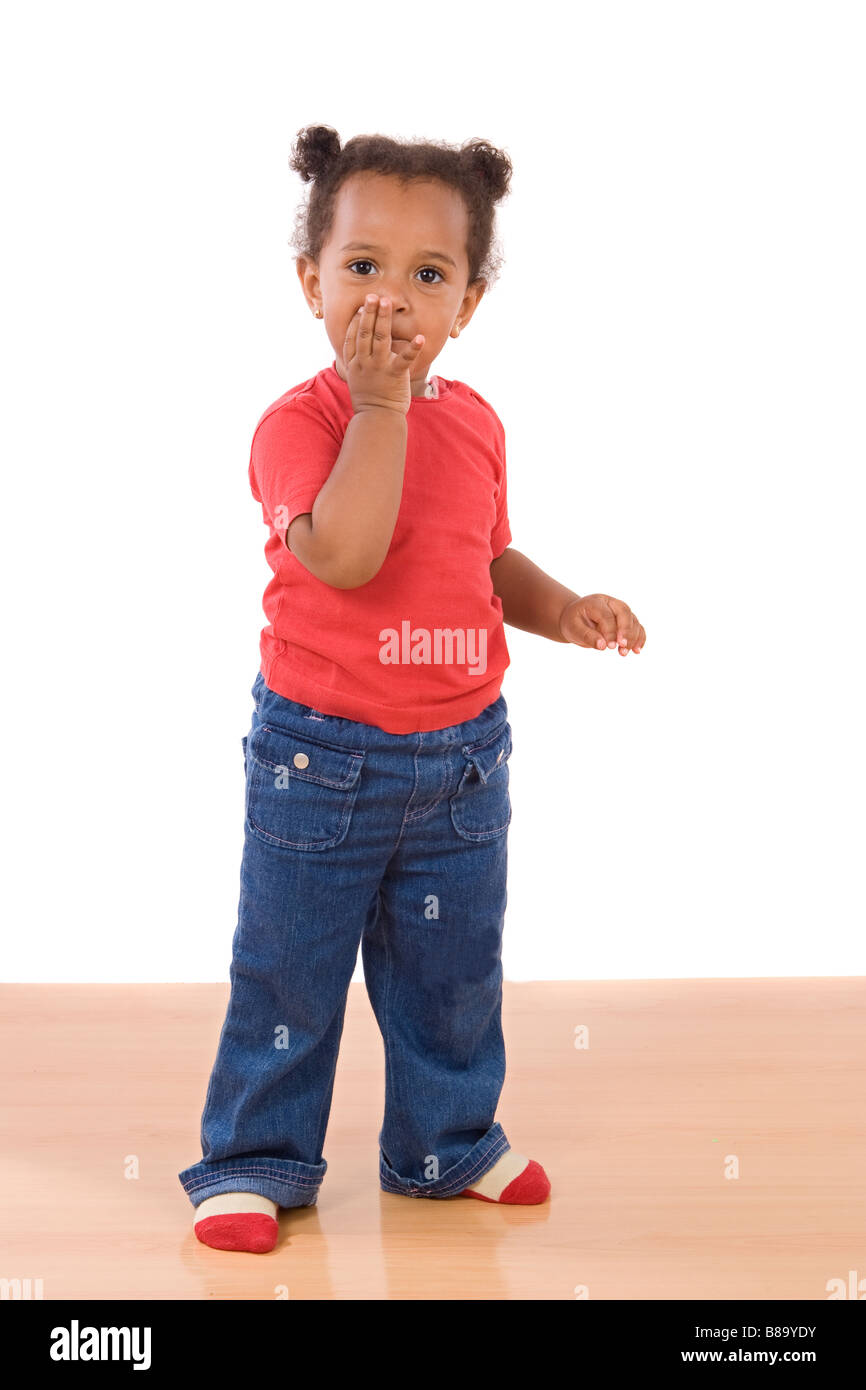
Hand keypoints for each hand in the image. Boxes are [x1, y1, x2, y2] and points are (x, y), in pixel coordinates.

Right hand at [343, 294, 425, 415]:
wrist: (377, 419)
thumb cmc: (368, 399)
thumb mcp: (356, 378)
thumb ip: (356, 361)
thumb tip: (357, 347)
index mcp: (355, 363)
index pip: (353, 337)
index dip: (357, 321)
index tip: (361, 307)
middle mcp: (364, 362)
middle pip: (365, 332)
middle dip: (369, 312)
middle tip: (373, 296)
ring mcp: (379, 368)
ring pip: (380, 338)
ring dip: (383, 319)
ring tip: (386, 302)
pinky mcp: (394, 375)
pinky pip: (404, 359)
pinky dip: (413, 348)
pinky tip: (420, 337)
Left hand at [559, 594, 645, 654]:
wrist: (576, 618)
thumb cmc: (573, 623)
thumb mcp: (573, 629)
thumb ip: (587, 636)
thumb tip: (603, 646)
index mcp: (596, 602)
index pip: (607, 615)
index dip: (610, 631)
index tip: (609, 647)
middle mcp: (610, 603)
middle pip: (625, 612)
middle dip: (626, 630)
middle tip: (623, 646)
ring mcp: (620, 610)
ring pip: (633, 620)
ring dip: (633, 637)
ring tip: (624, 653)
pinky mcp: (626, 620)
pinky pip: (637, 627)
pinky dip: (639, 638)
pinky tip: (637, 650)